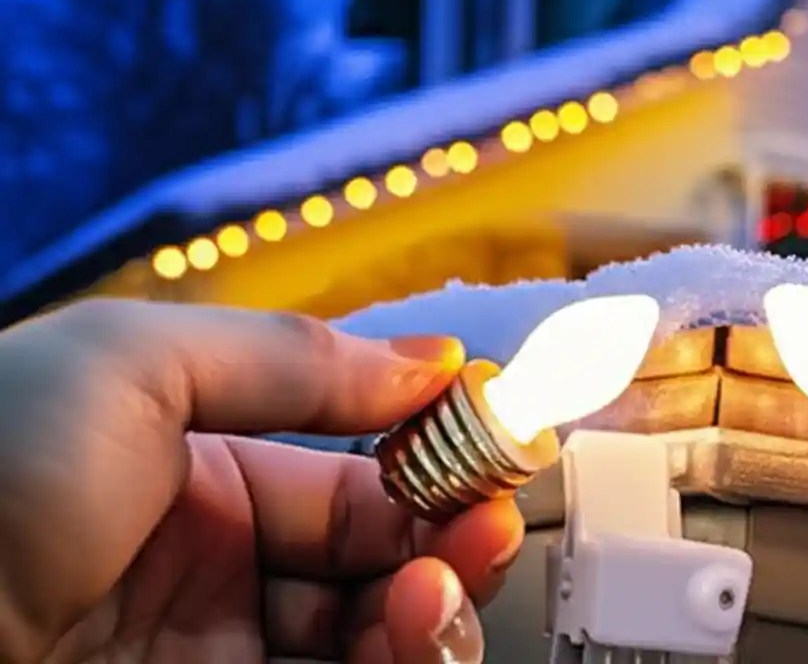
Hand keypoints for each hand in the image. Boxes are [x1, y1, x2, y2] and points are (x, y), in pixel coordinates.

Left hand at [0, 300, 522, 662]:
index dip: (431, 473)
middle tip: (481, 536)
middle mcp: (212, 570)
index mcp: (199, 472)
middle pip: (373, 571)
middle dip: (446, 549)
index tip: (494, 463)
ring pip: (364, 644)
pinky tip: (401, 636)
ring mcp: (208, 656)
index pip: (352, 481)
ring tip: (433, 592)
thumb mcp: (130, 365)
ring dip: (427, 615)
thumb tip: (432, 357)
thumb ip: (293, 362)